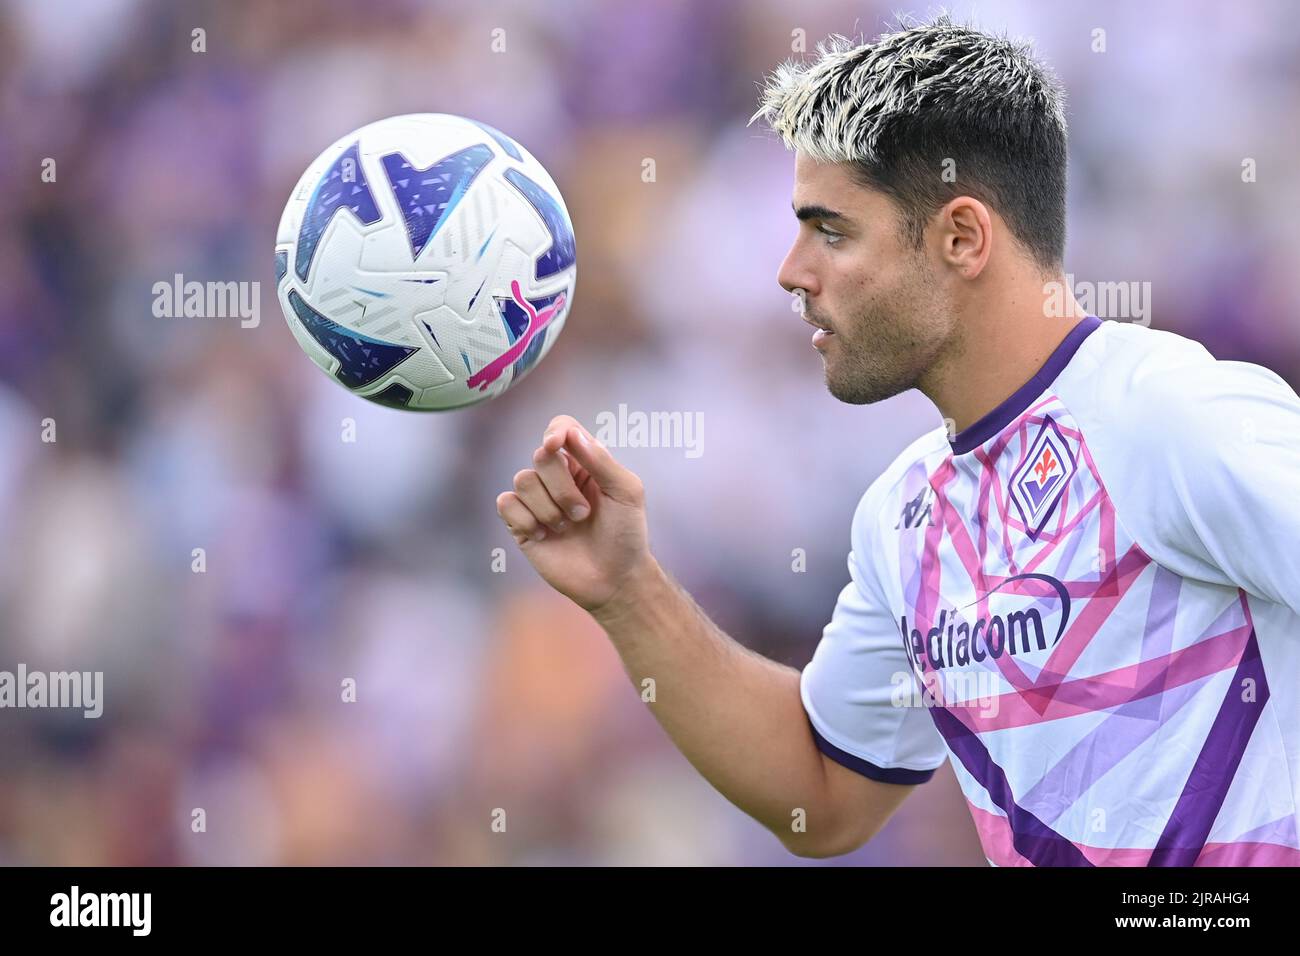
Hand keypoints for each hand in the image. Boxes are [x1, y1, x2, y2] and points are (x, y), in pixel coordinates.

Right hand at [496, 415, 655, 612]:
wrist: (614, 579)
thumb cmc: (626, 533)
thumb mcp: (625, 491)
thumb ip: (599, 459)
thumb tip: (568, 433)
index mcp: (585, 462)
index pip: (561, 428)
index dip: (555, 432)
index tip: (555, 445)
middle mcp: (558, 476)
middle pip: (540, 456)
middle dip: (562, 487)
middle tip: (583, 514)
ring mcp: (538, 500)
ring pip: (522, 480)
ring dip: (548, 508)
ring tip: (568, 528)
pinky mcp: (521, 524)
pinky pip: (506, 503)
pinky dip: (526, 519)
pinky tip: (545, 536)